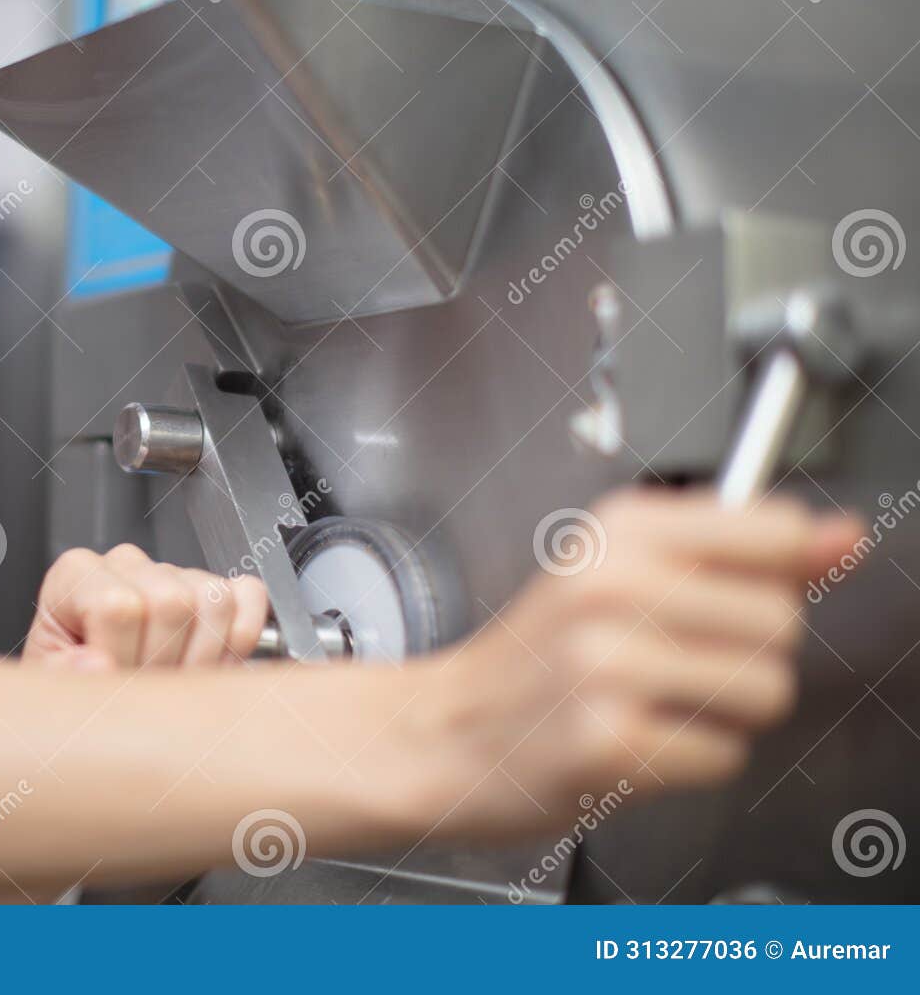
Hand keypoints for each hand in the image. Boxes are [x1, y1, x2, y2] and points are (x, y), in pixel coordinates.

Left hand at [24, 543, 268, 671]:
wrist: (98, 695)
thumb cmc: (75, 684)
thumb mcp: (54, 689)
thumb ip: (65, 678)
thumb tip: (95, 663)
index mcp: (76, 575)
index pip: (119, 605)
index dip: (122, 655)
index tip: (113, 676)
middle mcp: (125, 564)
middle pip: (171, 602)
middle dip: (163, 661)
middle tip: (146, 683)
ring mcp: (175, 571)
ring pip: (214, 601)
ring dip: (202, 657)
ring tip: (173, 676)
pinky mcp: (216, 585)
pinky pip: (249, 596)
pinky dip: (242, 636)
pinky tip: (210, 661)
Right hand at [411, 487, 861, 835]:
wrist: (446, 731)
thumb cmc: (537, 657)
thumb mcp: (622, 572)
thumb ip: (743, 552)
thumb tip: (845, 536)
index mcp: (619, 529)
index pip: (777, 530)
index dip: (775, 574)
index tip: (732, 594)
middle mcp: (611, 586)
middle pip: (782, 621)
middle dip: (748, 655)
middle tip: (672, 662)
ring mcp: (606, 664)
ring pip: (766, 692)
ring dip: (725, 714)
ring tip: (655, 704)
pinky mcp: (609, 740)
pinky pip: (724, 756)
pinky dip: (690, 761)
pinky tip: (634, 740)